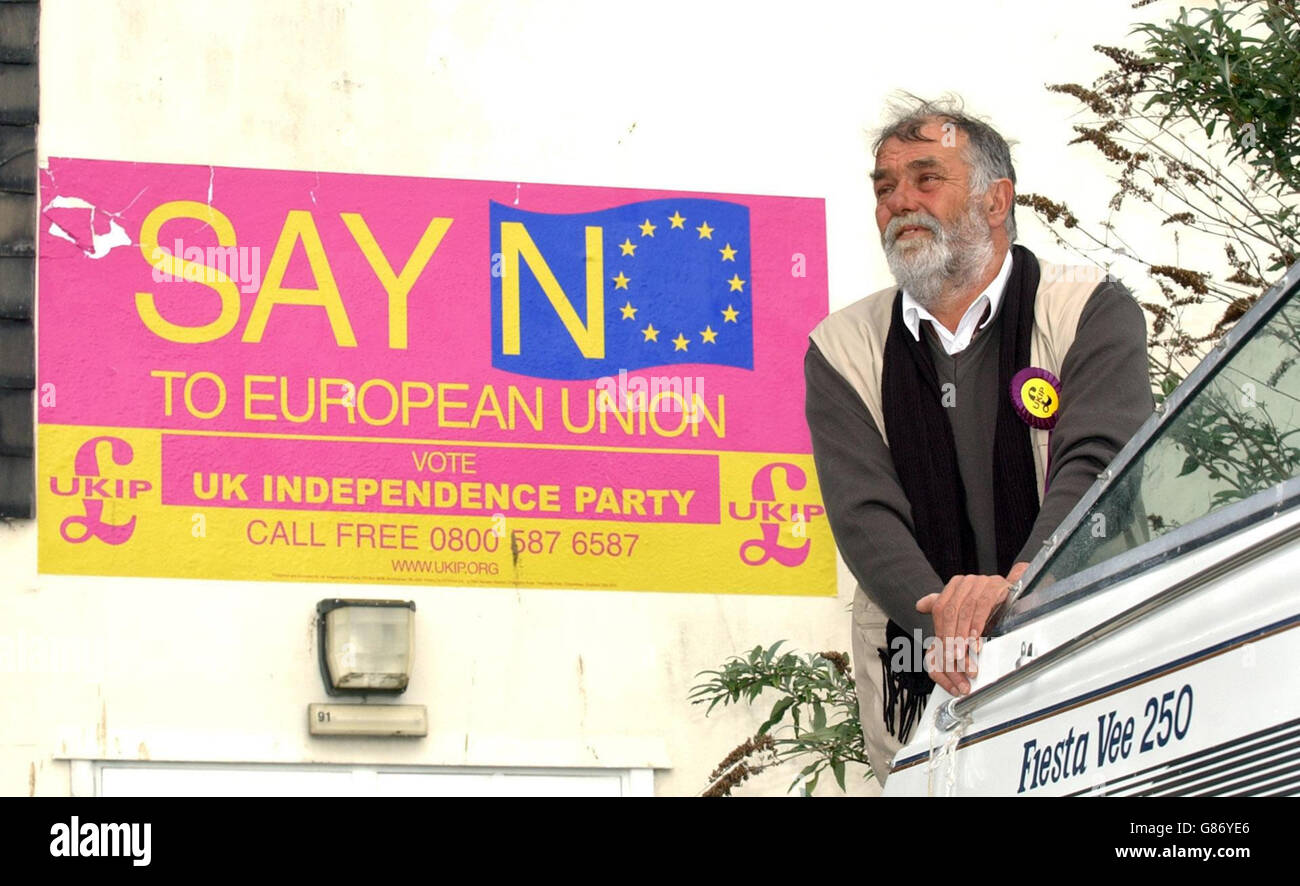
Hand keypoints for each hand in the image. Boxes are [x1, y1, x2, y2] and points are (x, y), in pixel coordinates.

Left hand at [916, 562, 1028, 695]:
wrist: (1010, 587)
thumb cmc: (984, 598)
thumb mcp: (962, 603)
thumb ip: (941, 607)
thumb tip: (919, 606)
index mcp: (953, 586)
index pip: (940, 610)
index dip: (940, 632)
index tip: (943, 652)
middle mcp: (964, 582)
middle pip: (951, 612)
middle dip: (951, 637)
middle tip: (952, 657)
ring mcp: (979, 582)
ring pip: (965, 611)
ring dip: (963, 635)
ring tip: (963, 653)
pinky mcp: (994, 586)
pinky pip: (982, 607)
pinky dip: (977, 624)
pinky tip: (976, 638)